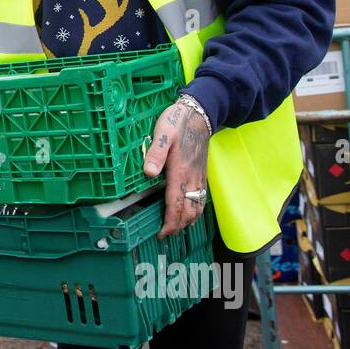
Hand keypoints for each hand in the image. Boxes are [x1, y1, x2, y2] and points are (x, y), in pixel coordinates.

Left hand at [143, 100, 210, 238]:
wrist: (200, 114)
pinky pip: (201, 198)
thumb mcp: (162, 134)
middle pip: (189, 211)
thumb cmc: (178, 123)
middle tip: (166, 234)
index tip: (162, 233)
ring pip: (198, 207)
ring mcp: (199, 177)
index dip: (169, 222)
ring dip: (188, 221)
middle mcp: (191, 178)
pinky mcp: (201, 174)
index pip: (176, 204)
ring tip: (176, 228)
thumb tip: (148, 173)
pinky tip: (190, 213)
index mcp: (180, 171)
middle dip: (178, 226)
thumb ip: (155, 154)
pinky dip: (196, 211)